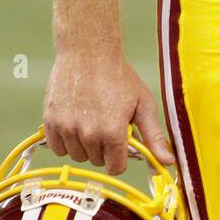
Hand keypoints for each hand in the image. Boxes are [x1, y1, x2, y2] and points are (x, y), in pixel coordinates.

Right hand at [43, 47, 174, 174]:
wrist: (88, 52)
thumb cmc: (118, 76)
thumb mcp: (143, 104)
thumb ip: (154, 136)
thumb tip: (168, 161)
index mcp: (112, 132)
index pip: (116, 168)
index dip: (121, 158)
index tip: (121, 144)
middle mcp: (87, 134)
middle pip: (97, 161)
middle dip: (105, 148)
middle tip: (107, 124)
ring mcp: (66, 128)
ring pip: (77, 156)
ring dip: (85, 145)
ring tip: (92, 120)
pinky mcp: (50, 121)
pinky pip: (57, 148)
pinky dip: (66, 140)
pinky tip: (75, 123)